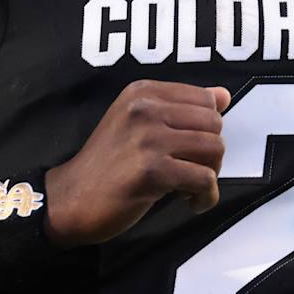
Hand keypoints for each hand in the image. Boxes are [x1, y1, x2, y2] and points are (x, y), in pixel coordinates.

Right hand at [44, 80, 230, 247]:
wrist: (70, 198)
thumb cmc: (108, 165)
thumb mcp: (139, 124)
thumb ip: (180, 107)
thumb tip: (224, 94)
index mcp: (143, 91)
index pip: (206, 99)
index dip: (208, 129)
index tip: (191, 150)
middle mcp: (145, 107)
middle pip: (214, 124)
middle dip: (212, 154)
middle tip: (192, 173)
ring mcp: (148, 138)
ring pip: (214, 149)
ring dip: (211, 175)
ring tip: (189, 188)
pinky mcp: (151, 170)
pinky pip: (204, 179)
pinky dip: (206, 197)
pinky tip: (189, 202)